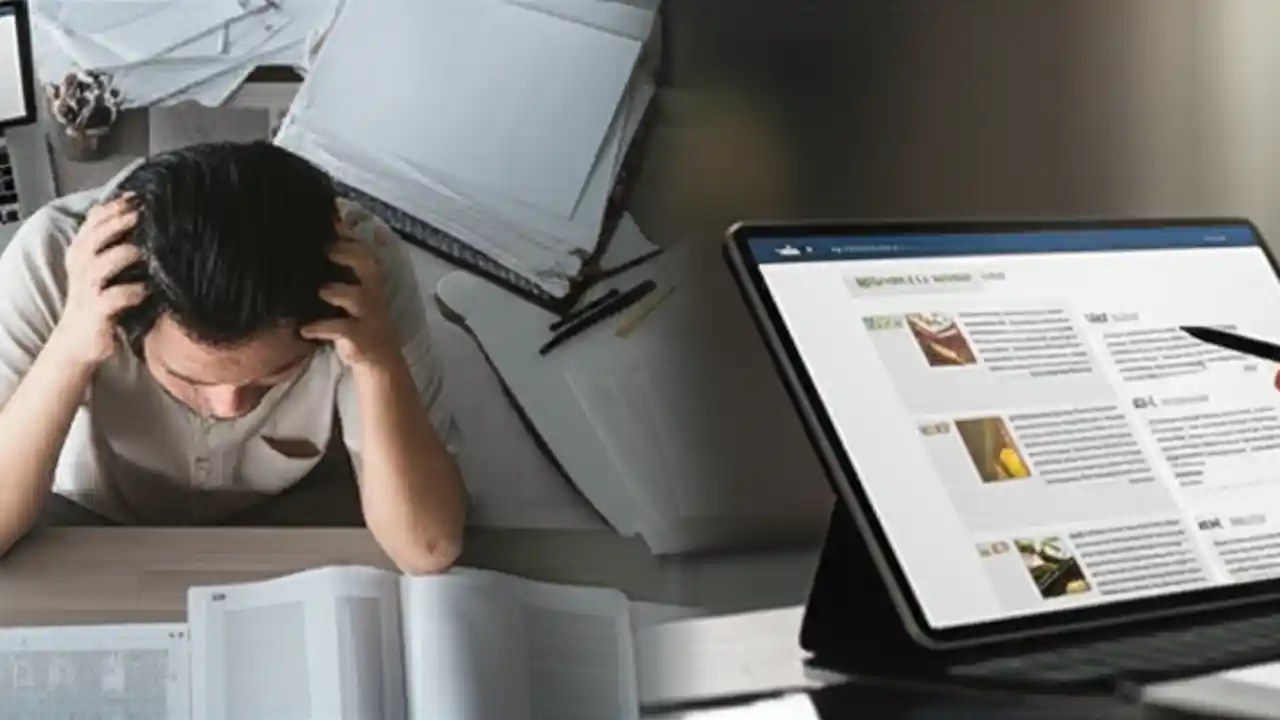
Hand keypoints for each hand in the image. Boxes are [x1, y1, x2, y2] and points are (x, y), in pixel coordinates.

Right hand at [49, 196, 146, 368]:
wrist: (80, 339)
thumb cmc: (99, 299)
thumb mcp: (103, 267)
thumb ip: (117, 244)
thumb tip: (146, 217)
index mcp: (82, 251)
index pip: (93, 220)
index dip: (114, 207)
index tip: (139, 197)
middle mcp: (81, 266)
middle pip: (94, 237)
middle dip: (117, 223)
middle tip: (141, 213)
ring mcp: (87, 289)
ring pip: (101, 264)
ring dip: (124, 254)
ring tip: (147, 250)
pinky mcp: (97, 312)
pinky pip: (114, 298)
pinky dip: (132, 291)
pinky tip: (148, 288)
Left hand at [300, 223, 400, 370]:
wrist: (380, 357)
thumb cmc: (359, 317)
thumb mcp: (354, 290)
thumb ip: (339, 268)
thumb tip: (316, 240)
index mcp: (369, 276)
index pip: (361, 246)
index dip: (345, 233)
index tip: (326, 222)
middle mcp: (372, 290)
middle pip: (365, 263)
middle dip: (345, 253)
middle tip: (325, 251)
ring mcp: (368, 313)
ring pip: (355, 296)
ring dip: (335, 291)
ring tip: (320, 291)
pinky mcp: (360, 336)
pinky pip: (341, 328)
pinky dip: (320, 327)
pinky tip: (305, 329)